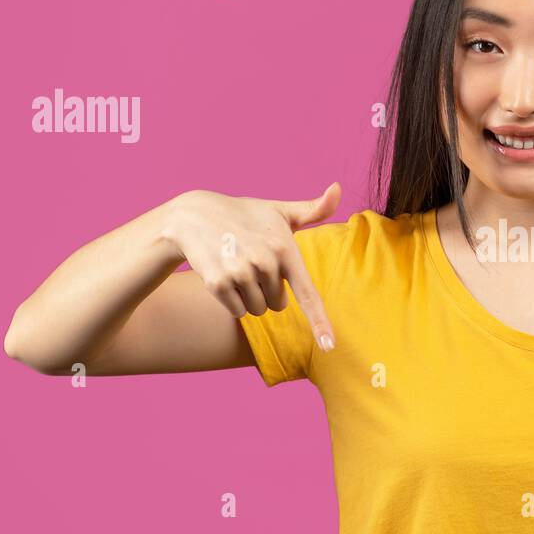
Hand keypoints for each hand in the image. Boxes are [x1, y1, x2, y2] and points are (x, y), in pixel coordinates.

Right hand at [164, 183, 341, 349]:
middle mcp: (264, 262)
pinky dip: (231, 300)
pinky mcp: (216, 283)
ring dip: (249, 296)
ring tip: (237, 267)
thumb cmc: (245, 216)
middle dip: (267, 291)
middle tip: (252, 264)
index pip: (307, 293)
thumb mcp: (279, 211)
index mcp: (284, 248)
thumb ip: (314, 209)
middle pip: (278, 305)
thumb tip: (338, 188)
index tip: (329, 345)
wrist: (194, 215)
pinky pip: (237, 311)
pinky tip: (223, 274)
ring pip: (257, 310)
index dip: (319, 321)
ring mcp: (239, 273)